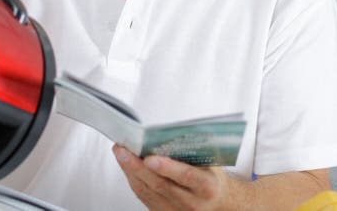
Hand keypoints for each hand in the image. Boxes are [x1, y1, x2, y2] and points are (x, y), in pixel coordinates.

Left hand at [113, 144, 232, 209]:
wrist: (217, 203)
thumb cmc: (210, 176)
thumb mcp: (209, 162)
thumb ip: (190, 151)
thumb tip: (163, 133)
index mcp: (207, 187)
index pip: (186, 177)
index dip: (167, 168)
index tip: (150, 158)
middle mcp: (192, 203)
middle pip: (161, 185)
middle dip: (138, 166)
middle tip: (123, 149)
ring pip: (148, 192)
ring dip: (130, 171)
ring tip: (120, 152)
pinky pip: (144, 197)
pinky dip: (133, 179)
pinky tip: (126, 165)